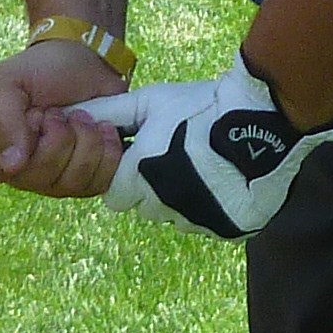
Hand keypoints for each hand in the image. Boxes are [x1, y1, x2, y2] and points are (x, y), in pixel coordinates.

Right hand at [0, 36, 127, 197]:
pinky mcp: (87, 178)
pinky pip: (100, 182)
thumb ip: (0, 119)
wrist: (87, 60)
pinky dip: (108, 152)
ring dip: (86, 141)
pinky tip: (103, 130)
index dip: (23, 144)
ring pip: (72, 182)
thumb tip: (11, 165)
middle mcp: (19, 168)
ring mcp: (54, 178)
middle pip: (39, 179)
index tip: (36, 115)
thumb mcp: (8, 80)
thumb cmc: (42, 69)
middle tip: (60, 111)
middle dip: (60, 137)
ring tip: (82, 117)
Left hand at [84, 61, 332, 240]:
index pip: (116, 195)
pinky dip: (212, 208)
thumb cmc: (201, 106)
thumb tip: (68, 114)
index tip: (146, 157)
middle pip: (146, 207)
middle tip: (178, 157)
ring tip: (205, 166)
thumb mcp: (150, 102)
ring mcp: (199, 220)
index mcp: (141, 176)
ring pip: (178, 217)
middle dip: (153, 188)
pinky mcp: (229, 229)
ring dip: (183, 199)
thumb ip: (108, 114)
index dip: (128, 175)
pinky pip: (208, 224)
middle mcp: (166, 204)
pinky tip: (225, 180)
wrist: (264, 116)